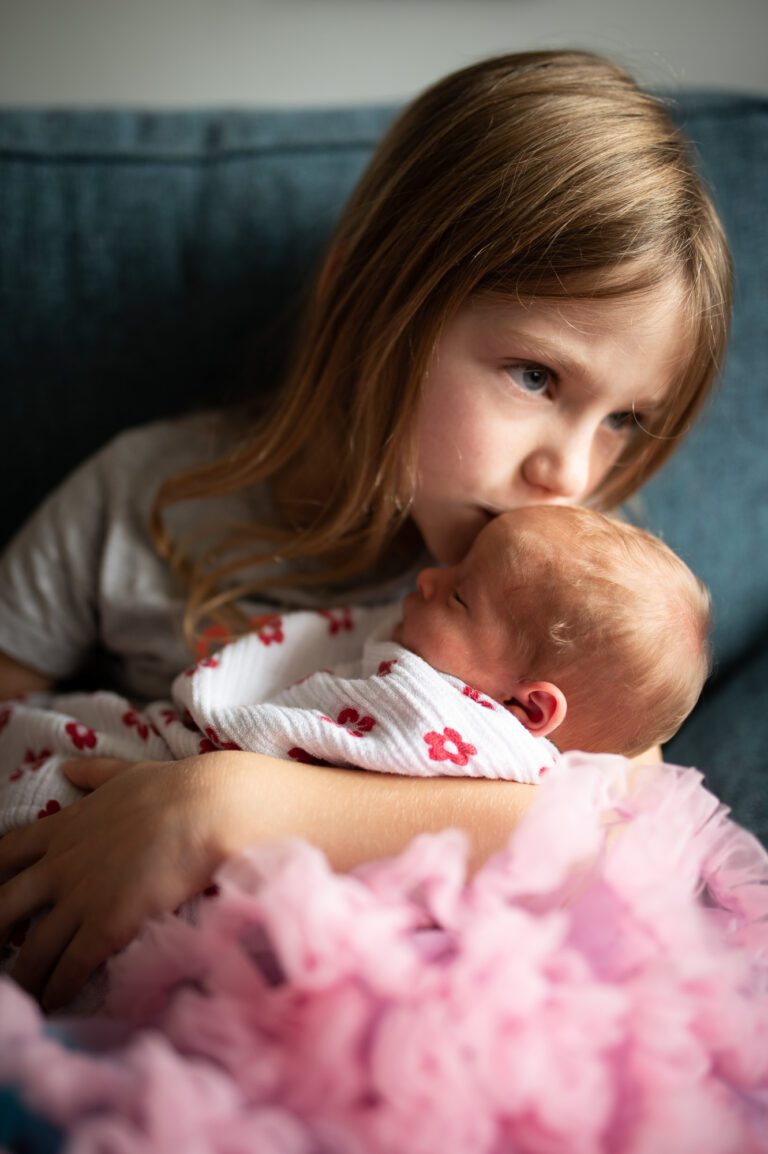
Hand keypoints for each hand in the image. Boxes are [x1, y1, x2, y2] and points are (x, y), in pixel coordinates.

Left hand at [0, 753, 241, 1008]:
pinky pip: (70, 968)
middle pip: (3, 906)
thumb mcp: (125, 773)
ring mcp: (81, 897)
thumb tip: (70, 767)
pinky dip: (56, 990)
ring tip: (21, 997)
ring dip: (23, 976)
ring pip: (33, 949)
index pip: (6, 854)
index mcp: (64, 827)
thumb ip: (95, 774)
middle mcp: (61, 864)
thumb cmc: (175, 788)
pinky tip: (53, 1005)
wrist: (210, 809)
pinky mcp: (106, 926)